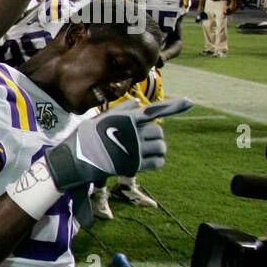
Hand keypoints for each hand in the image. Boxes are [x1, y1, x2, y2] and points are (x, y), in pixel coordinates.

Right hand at [47, 97, 191, 222]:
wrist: (76, 159)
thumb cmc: (85, 138)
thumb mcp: (100, 118)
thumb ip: (121, 110)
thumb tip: (138, 102)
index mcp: (127, 118)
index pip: (155, 109)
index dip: (175, 106)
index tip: (190, 102)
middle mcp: (134, 132)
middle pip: (158, 131)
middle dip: (153, 136)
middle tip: (138, 141)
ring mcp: (136, 148)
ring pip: (160, 147)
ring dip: (155, 149)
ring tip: (141, 151)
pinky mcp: (136, 164)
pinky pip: (158, 161)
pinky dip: (155, 161)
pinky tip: (143, 161)